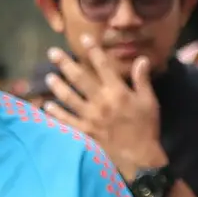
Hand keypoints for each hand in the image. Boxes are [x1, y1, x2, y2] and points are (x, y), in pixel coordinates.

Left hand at [44, 39, 166, 177]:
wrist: (140, 159)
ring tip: (49, 77)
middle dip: (64, 63)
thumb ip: (143, 80)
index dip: (93, 50)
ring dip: (57, 85)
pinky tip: (47, 106)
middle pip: (79, 77)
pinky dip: (56, 113)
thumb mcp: (150, 102)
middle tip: (52, 52)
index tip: (83, 38)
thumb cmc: (146, 128)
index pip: (103, 65)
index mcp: (117, 91)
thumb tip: (142, 59)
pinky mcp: (84, 132)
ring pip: (69, 97)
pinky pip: (66, 120)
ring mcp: (89, 117)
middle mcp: (100, 101)